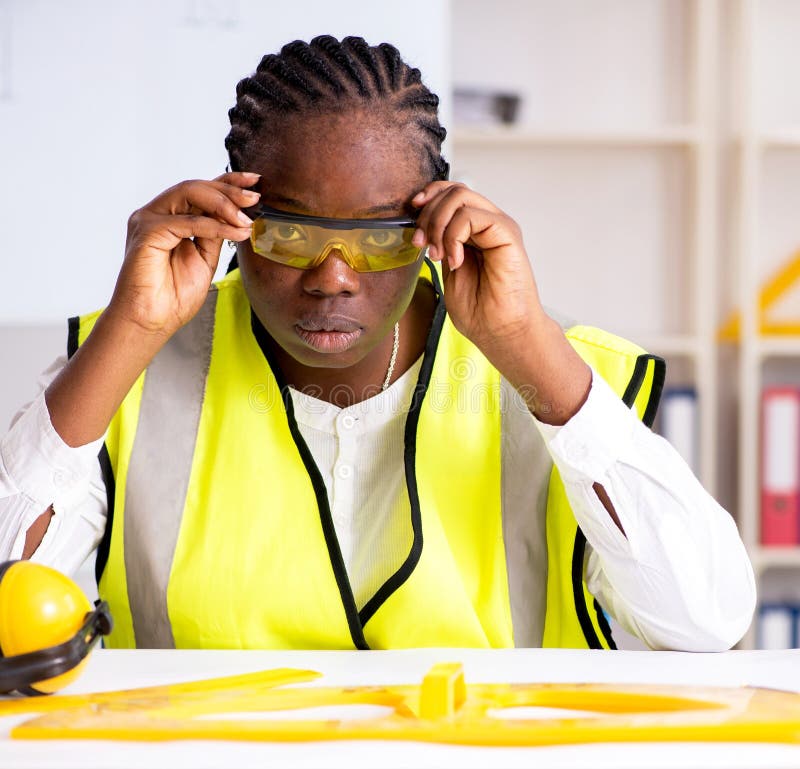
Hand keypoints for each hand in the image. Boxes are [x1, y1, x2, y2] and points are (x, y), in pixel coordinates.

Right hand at [109, 172, 259, 337]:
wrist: (151, 321)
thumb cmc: (172, 297)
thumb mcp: (205, 259)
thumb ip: (215, 235)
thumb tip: (239, 217)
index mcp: (170, 218)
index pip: (200, 190)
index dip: (227, 182)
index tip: (254, 181)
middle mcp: (157, 214)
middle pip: (195, 187)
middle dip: (229, 191)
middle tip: (254, 199)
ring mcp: (149, 220)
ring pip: (189, 193)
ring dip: (223, 203)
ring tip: (246, 218)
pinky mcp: (147, 232)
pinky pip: (186, 220)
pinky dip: (214, 225)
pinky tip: (234, 231)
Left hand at [411, 181, 545, 350]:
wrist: (502, 333)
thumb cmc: (480, 311)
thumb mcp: (448, 270)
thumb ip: (441, 244)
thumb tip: (423, 226)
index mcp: (475, 231)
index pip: (451, 193)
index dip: (428, 197)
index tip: (411, 217)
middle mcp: (488, 223)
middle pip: (453, 190)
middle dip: (428, 214)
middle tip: (421, 244)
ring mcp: (498, 226)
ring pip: (460, 196)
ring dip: (438, 224)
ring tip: (438, 255)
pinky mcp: (507, 233)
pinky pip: (471, 216)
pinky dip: (454, 236)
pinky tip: (455, 261)